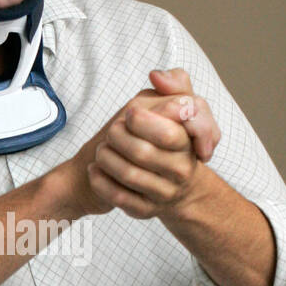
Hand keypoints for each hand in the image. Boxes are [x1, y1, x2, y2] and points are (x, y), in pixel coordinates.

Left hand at [65, 69, 220, 218]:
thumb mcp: (178, 106)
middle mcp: (182, 171)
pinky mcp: (146, 210)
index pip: (169, 133)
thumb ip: (176, 84)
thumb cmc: (172, 139)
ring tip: (102, 149)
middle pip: (141, 152)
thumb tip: (157, 75)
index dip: (143, 122)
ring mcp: (165, 194)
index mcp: (189, 144)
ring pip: (127, 174)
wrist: (174, 183)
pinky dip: (100, 181)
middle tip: (112, 131)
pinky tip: (95, 170)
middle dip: (117, 136)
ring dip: (106, 157)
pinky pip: (118, 197)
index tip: (130, 114)